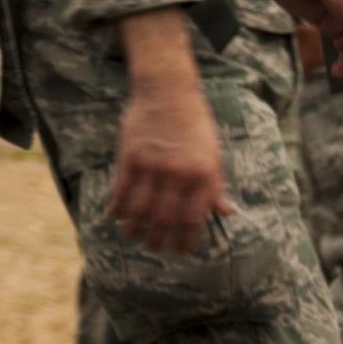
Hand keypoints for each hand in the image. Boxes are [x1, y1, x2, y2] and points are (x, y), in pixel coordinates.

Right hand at [108, 60, 232, 255]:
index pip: (193, 219)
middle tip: (154, 249)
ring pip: (141, 209)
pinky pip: (122, 190)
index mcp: (204, 176)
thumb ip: (215, 186)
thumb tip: (226, 212)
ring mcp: (153, 166)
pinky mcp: (130, 157)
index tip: (181, 250)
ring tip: (133, 237)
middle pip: (165, 219)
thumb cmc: (195, 124)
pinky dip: (118, 206)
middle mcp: (179, 175)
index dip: (186, 239)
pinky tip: (116, 216)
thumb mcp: (213, 155)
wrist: (168, 92)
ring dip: (135, 228)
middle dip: (159, 239)